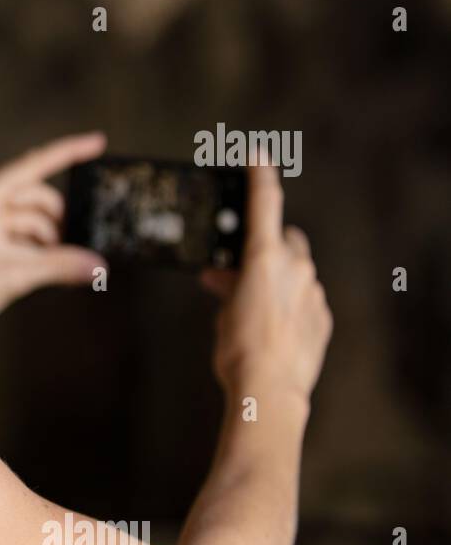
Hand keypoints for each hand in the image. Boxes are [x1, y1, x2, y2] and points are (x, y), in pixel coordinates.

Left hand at [0, 132, 108, 338]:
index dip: (69, 152)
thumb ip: (61, 266)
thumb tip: (99, 265)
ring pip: (27, 216)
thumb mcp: (17, 275)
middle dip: (57, 221)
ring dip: (45, 238)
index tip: (98, 142)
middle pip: (35, 196)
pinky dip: (31, 246)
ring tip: (53, 265)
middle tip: (74, 249)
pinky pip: (14, 230)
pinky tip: (40, 267)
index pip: (35, 164)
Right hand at [200, 162, 332, 404]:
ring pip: (295, 273)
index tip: (259, 155)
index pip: (265, 203)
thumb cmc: (238, 351)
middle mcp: (296, 268)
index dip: (260, 175)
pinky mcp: (322, 317)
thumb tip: (225, 280)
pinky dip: (289, 306)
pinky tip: (270, 329)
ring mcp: (313, 292)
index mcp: (265, 259)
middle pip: (284, 242)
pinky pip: (305, 300)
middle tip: (238, 271)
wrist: (269, 390)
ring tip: (249, 311)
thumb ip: (227, 288)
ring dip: (274, 283)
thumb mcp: (222, 312)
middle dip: (264, 250)